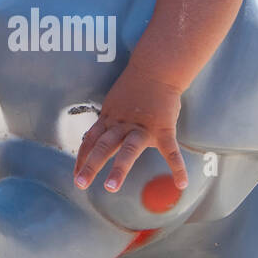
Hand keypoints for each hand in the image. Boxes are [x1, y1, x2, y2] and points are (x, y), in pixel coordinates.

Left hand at [73, 64, 187, 192]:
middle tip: (80, 184)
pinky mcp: (163, 129)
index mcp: (109, 119)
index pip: (90, 140)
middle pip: (103, 146)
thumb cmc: (135, 87)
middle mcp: (122, 125)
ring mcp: (142, 128)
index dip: (82, 158)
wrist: (156, 69)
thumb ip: (108, 120)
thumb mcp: (114, 102)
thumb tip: (98, 135)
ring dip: (119, 168)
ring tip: (110, 187)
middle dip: (91, 165)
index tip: (75, 175)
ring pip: (128, 150)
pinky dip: (177, 167)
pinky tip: (181, 183)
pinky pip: (171, 151)